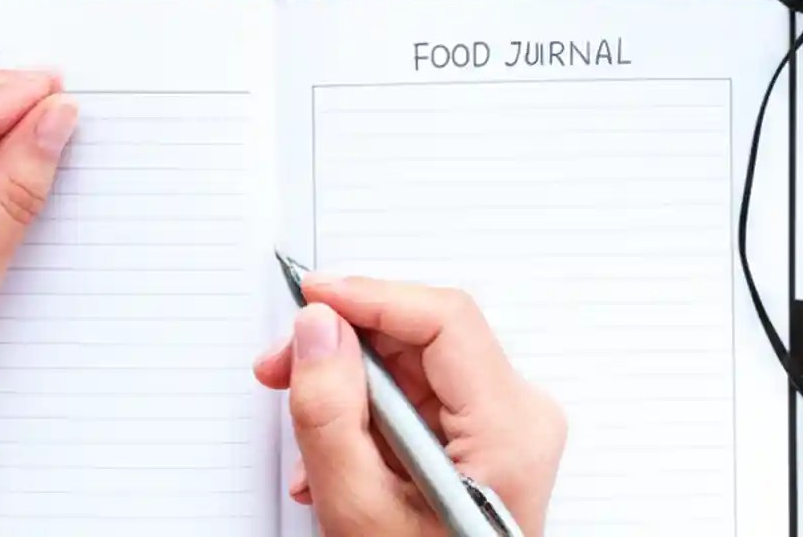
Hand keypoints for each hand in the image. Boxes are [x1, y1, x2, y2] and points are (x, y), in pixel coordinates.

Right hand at [254, 277, 566, 536]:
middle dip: (343, 344)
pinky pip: (414, 394)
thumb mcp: (360, 506)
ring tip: (303, 425)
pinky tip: (334, 449)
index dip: (370, 296)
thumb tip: (317, 329)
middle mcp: (519, 416)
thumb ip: (329, 411)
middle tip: (283, 362)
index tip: (313, 296)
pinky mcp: (480, 434)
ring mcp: (502, 424)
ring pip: (411, 362)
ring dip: (346, 383)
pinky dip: (365, 410)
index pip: (443, 319)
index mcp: (509, 429)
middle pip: (422, 335)